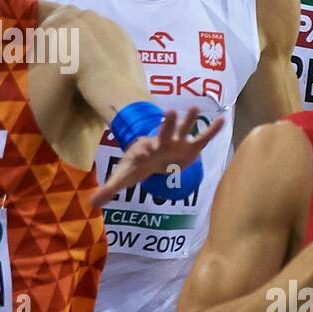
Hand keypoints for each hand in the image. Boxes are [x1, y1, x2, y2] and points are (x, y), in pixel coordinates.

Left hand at [89, 108, 224, 208]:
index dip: (145, 149)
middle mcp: (161, 143)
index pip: (144, 149)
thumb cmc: (136, 167)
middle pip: (163, 132)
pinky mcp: (190, 148)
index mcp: (144, 150)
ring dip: (188, 120)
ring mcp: (176, 143)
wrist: (150, 160)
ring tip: (195, 108)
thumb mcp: (123, 178)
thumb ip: (109, 189)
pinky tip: (223, 121)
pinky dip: (212, 131)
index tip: (146, 148)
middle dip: (166, 125)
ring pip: (183, 130)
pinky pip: (203, 139)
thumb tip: (90, 203)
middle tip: (170, 112)